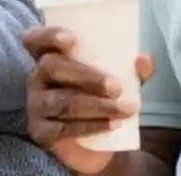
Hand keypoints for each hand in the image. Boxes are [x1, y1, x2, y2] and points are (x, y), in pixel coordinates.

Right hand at [25, 25, 148, 174]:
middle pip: (52, 67)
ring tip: (125, 109)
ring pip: (63, 101)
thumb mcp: (116, 82)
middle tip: (117, 86)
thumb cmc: (98, 100)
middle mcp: (37, 78)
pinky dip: (91, 126)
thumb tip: (144, 60)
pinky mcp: (41, 132)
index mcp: (49, 57)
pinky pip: (65, 128)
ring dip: (97, 105)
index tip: (72, 39)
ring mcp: (36, 106)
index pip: (35, 40)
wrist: (94, 144)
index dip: (48, 35)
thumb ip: (130, 71)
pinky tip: (113, 125)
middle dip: (86, 75)